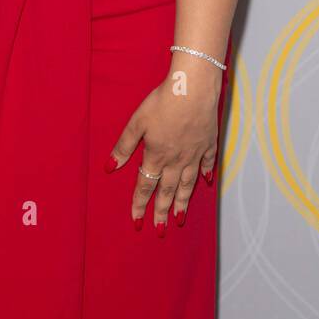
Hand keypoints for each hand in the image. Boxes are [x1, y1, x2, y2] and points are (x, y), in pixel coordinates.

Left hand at [105, 57, 221, 230]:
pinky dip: (205, 174)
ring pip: (187, 183)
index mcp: (157, 155)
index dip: (139, 204)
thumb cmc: (162, 102)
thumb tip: (110, 168)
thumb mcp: (137, 122)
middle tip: (160, 229)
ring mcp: (194, 153)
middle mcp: (176, 159)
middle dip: (162, 211)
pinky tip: (205, 183)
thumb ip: (124, 146)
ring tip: (180, 218)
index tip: (137, 221)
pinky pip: (207, 164)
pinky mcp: (208, 143)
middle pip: (167, 190)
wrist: (192, 89)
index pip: (145, 185)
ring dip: (182, 202)